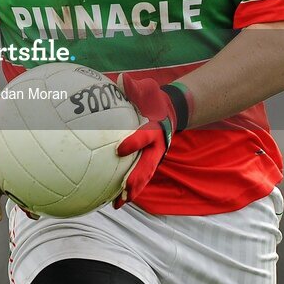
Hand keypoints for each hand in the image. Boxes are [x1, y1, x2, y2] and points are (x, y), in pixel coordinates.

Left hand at [113, 74, 180, 208]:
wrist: (169, 112)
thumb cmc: (153, 99)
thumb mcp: (148, 89)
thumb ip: (136, 87)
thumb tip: (123, 79)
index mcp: (155, 130)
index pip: (144, 138)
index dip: (133, 143)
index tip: (119, 149)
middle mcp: (156, 147)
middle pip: (147, 166)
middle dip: (136, 179)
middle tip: (124, 190)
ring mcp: (153, 157)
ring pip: (143, 177)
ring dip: (132, 191)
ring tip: (117, 204)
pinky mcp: (148, 162)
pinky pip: (139, 177)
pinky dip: (129, 189)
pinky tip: (114, 200)